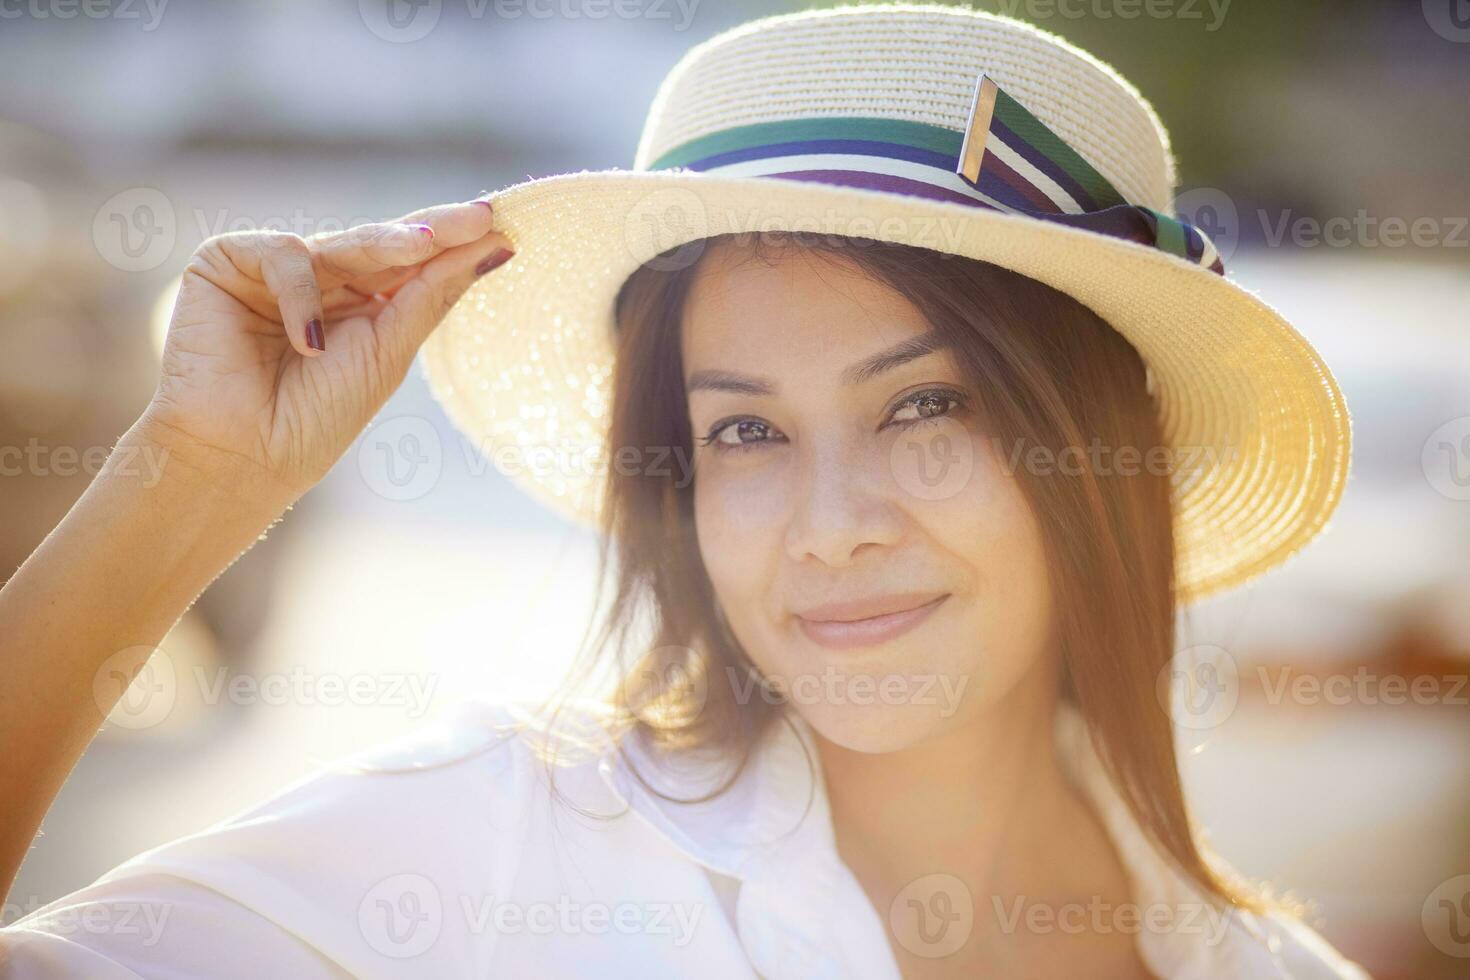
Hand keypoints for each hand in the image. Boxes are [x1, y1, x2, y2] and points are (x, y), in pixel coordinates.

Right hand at [138, 197, 511, 504]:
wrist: (243, 455)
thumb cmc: (316, 417)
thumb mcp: (389, 351)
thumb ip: (431, 294)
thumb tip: (495, 247)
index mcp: (360, 307)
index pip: (411, 266)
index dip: (454, 244)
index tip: (504, 226)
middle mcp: (321, 283)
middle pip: (385, 243)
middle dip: (436, 229)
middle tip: (483, 215)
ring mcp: (274, 272)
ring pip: (343, 241)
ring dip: (386, 243)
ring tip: (425, 245)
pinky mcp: (226, 264)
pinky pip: (283, 254)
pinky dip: (300, 294)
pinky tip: (305, 343)